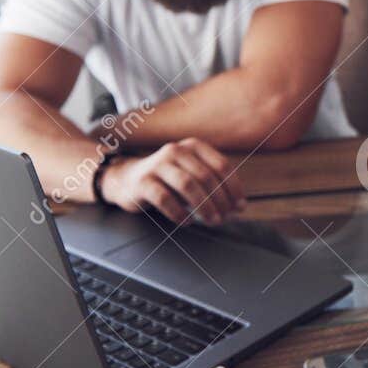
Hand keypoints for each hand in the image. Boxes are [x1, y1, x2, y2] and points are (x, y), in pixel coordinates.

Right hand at [101, 138, 246, 225]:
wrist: (126, 179)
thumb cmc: (167, 180)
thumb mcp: (191, 174)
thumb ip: (212, 185)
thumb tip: (237, 206)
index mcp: (193, 147)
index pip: (221, 166)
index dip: (234, 188)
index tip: (240, 206)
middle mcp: (176, 151)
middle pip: (206, 177)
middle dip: (220, 200)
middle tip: (226, 218)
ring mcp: (158, 164)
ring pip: (187, 185)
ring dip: (204, 206)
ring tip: (212, 221)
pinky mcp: (143, 181)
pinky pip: (165, 198)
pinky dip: (179, 213)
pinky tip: (187, 221)